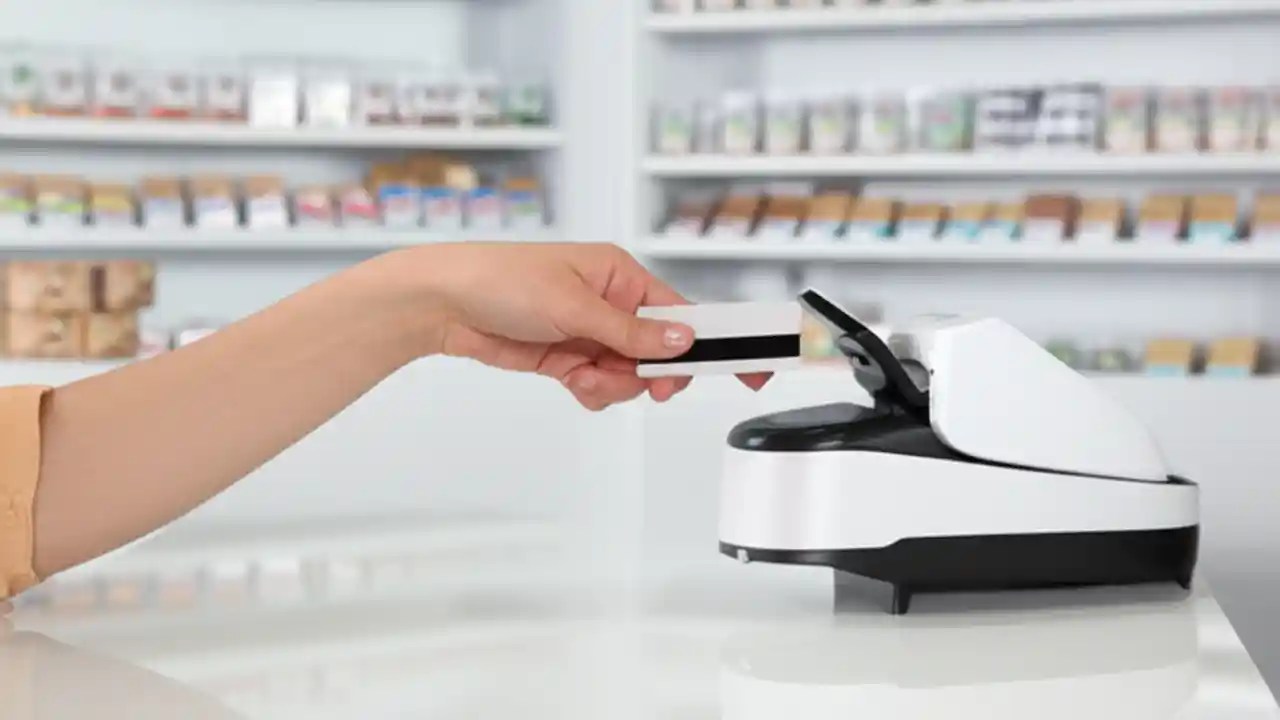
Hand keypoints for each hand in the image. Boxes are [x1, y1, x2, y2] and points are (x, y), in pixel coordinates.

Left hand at [395, 242, 769, 410]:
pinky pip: (601, 386)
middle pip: (661, 353)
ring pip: (630, 376)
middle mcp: (612, 303)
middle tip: (639, 382)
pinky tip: (569, 379)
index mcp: (623, 275)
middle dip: (649, 373)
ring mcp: (592, 333)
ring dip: (612, 385)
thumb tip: (680, 342)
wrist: (445, 303)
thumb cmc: (501, 280)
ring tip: (580, 373)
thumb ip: (631, 332)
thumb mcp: (574, 305)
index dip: (719, 341)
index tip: (752, 366)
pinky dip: (591, 391)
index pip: (685, 312)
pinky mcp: (569, 357)